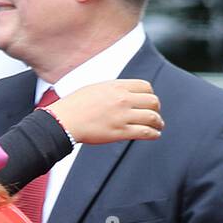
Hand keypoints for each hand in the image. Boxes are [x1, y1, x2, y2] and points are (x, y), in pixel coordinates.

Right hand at [48, 80, 162, 145]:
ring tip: (158, 126)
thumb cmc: (74, 105)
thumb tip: (122, 93)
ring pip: (152, 117)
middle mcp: (123, 99)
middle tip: (155, 114)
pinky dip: (154, 134)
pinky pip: (145, 132)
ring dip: (158, 122)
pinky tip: (154, 135)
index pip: (145, 86)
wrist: (64, 120)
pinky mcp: (120, 132)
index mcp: (117, 86)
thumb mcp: (95, 88)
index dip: (150, 94)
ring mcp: (123, 116)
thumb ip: (112, 90)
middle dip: (156, 108)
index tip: (148, 101)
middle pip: (152, 101)